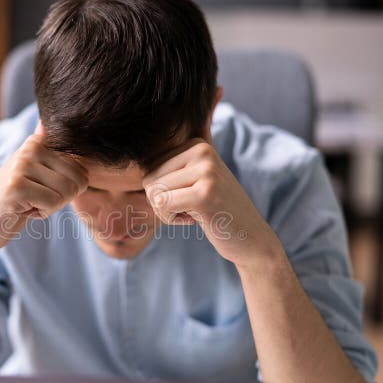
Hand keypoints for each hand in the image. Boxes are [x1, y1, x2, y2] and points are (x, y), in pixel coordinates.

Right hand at [0, 122, 88, 257]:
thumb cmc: (13, 201)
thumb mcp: (35, 173)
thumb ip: (51, 153)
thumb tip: (63, 124)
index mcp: (37, 141)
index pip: (82, 168)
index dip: (68, 189)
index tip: (42, 190)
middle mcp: (29, 147)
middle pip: (78, 180)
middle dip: (61, 199)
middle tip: (35, 199)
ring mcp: (21, 165)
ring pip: (67, 191)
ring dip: (51, 207)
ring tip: (27, 203)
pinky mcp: (16, 186)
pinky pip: (53, 203)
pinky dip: (41, 213)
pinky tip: (22, 210)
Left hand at [142, 139, 281, 267]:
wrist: (251, 239)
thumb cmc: (216, 213)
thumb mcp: (194, 181)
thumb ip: (171, 166)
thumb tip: (131, 152)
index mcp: (196, 143)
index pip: (149, 168)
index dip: (162, 191)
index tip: (189, 198)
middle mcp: (201, 149)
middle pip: (148, 179)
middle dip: (162, 203)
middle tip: (192, 208)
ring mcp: (205, 170)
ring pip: (153, 192)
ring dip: (168, 212)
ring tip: (195, 212)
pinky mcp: (204, 192)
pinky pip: (162, 204)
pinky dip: (171, 219)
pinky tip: (196, 219)